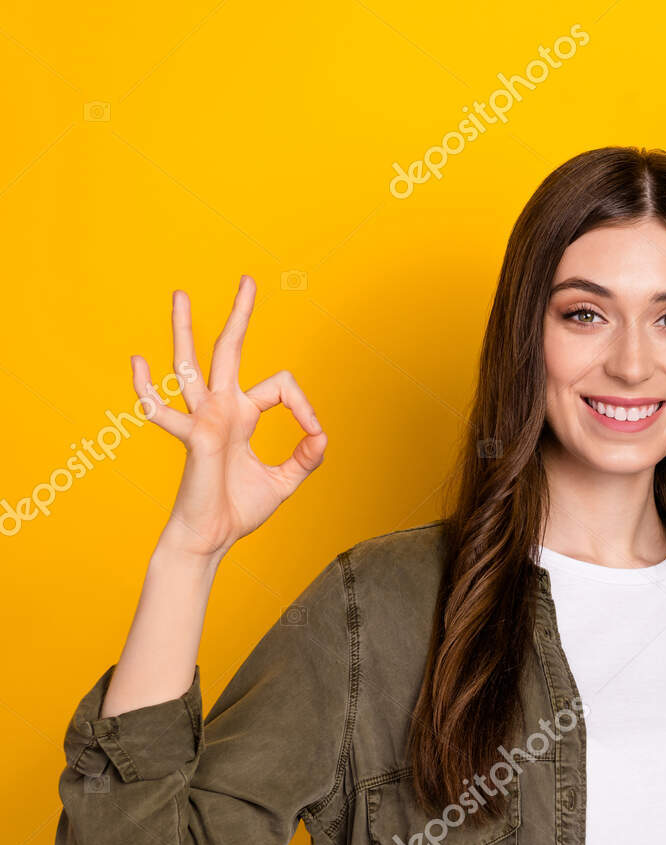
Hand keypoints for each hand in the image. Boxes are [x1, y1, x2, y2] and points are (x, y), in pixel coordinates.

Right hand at [132, 276, 327, 560]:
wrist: (211, 538)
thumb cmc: (238, 509)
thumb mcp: (284, 481)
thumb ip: (304, 457)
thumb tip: (322, 434)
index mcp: (242, 415)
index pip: (280, 386)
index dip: (304, 405)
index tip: (314, 432)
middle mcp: (220, 409)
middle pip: (229, 350)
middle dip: (240, 314)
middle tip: (248, 279)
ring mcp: (203, 419)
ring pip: (190, 366)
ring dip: (185, 329)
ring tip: (181, 295)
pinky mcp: (193, 438)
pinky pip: (166, 411)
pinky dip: (147, 389)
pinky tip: (137, 361)